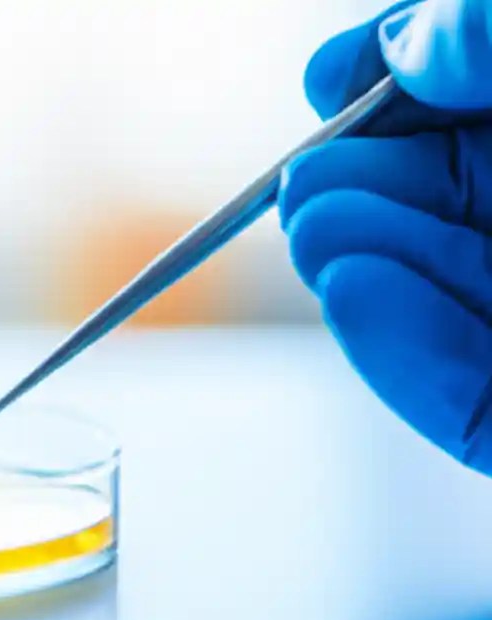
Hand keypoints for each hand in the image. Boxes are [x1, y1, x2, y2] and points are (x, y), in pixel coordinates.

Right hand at [279, 0, 491, 474]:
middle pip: (444, 209)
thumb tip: (409, 45)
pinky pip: (474, 414)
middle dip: (359, 189)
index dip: (390, 85)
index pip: (463, 114)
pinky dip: (408, 362)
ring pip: (444, 305)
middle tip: (305, 183)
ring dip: (364, 263)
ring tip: (320, 231)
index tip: (336, 76)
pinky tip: (354, 296)